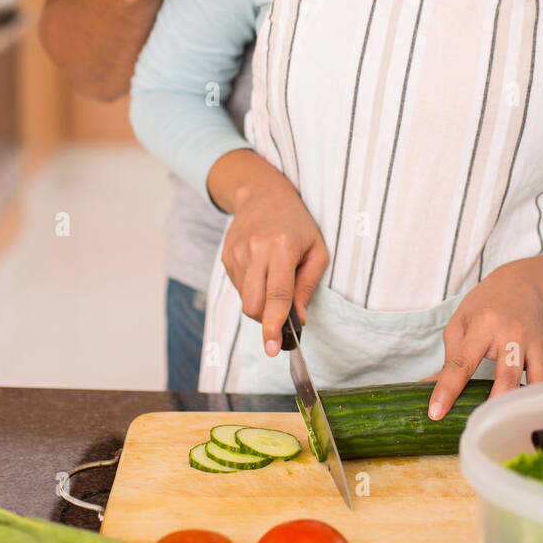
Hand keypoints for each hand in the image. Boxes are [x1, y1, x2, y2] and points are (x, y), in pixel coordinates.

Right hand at [216, 156, 329, 356]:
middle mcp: (255, 250)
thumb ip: (308, 285)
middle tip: (282, 311)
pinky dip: (252, 289)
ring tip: (273, 276)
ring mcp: (237, 254)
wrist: (262, 194)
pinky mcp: (226, 257)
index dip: (275, 325)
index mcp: (281, 247)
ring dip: (261, 301)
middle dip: (267, 319)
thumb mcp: (317, 249)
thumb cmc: (297, 223)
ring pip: (245, 300)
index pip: (277, 295)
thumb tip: (299, 318)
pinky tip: (261, 270)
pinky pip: (239, 288)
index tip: (274, 348)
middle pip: (254, 305)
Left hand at [427, 258, 542, 419]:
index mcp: (482, 326)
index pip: (461, 362)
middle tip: (488, 424)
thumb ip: (449, 359)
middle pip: (508, 371)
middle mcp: (511, 334)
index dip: (448, 389)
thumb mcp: (459, 323)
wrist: (521, 281)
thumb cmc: (483, 306)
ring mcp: (535, 343)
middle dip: (500, 397)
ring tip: (524, 427)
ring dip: (533, 401)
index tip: (436, 413)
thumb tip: (428, 389)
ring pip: (539, 378)